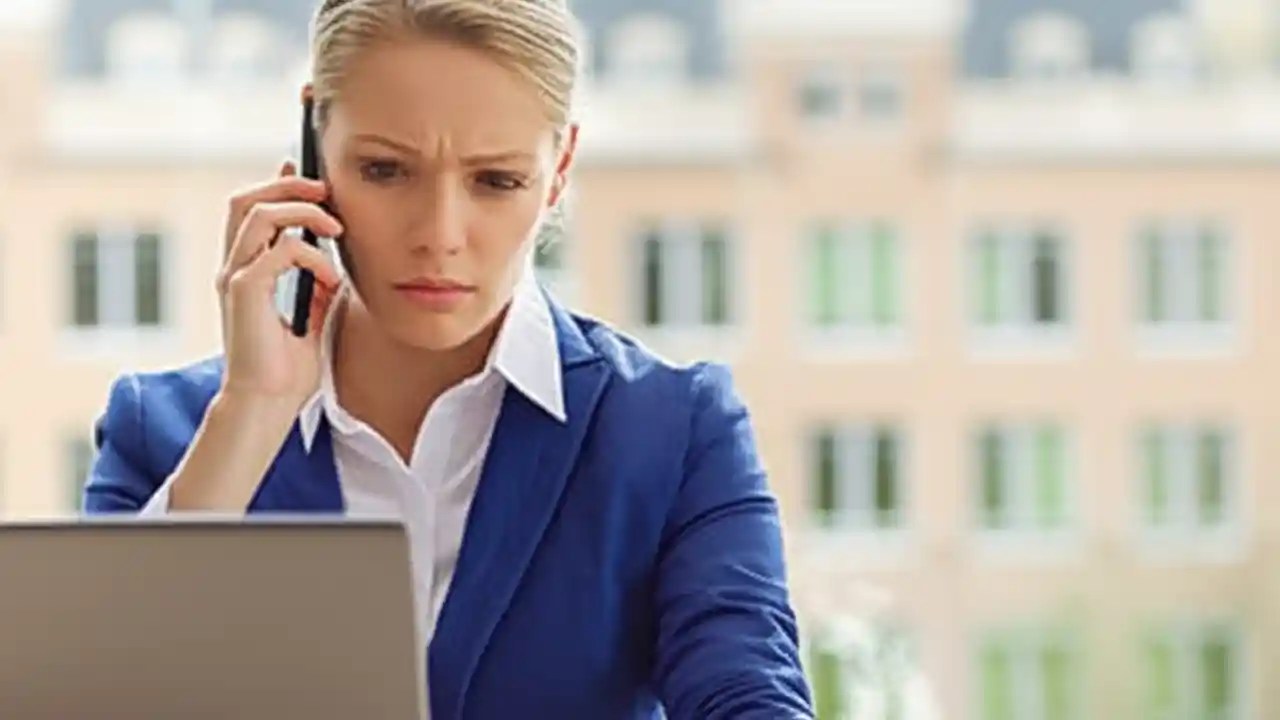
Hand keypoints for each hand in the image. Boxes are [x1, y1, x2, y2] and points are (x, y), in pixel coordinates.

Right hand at [216, 159, 343, 411]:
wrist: (268, 404)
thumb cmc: (285, 371)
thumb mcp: (311, 319)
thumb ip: (316, 289)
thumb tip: (335, 267)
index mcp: (245, 272)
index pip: (251, 212)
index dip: (276, 184)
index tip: (307, 172)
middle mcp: (234, 268)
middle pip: (246, 199)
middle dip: (286, 184)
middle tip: (325, 189)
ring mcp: (236, 278)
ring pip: (258, 213)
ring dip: (302, 211)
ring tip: (334, 227)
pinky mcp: (245, 292)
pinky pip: (280, 251)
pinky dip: (312, 257)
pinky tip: (330, 280)